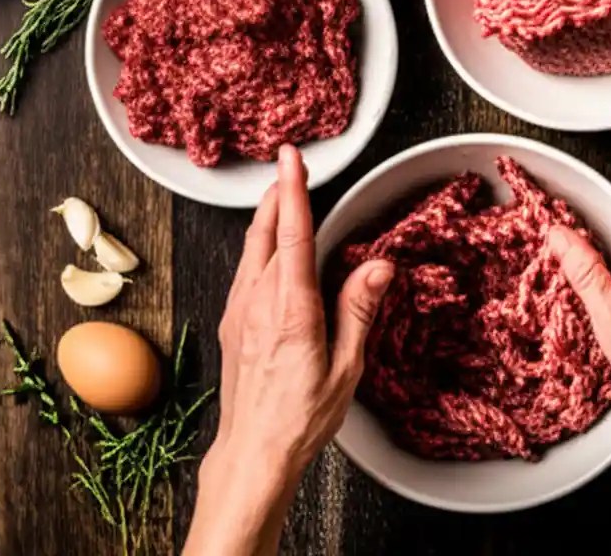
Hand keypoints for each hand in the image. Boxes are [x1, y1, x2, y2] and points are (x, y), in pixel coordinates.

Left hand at [185, 145, 392, 555]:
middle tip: (289, 167)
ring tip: (281, 198)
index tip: (292, 159)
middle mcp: (257, 303)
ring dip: (266, 218)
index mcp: (291, 309)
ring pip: (250, 250)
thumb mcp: (346, 366)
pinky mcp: (231, 323)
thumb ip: (359, 310)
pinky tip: (269, 251)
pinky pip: (244, 271)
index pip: (292, 235)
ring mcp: (238, 311)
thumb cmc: (301, 417)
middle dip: (277, 195)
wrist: (253, 451)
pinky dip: (259, 247)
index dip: (294, 191)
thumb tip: (379, 266)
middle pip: (264, 232)